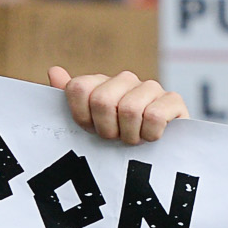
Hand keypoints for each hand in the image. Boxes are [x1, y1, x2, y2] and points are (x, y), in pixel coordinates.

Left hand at [50, 66, 184, 142]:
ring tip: (135, 139)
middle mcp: (125, 79)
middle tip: (116, 139)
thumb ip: (70, 99)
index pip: (78, 88)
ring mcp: (150, 87)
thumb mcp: (90, 125)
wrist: (159, 155)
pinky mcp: (173, 100)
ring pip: (129, 109)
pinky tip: (153, 137)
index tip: (92, 130)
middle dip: (107, 129)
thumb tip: (54, 71)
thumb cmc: (119, 140)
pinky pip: (153, 116)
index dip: (82, 117)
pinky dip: (149, 135)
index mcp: (101, 82)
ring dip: (130, 135)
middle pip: (102, 100)